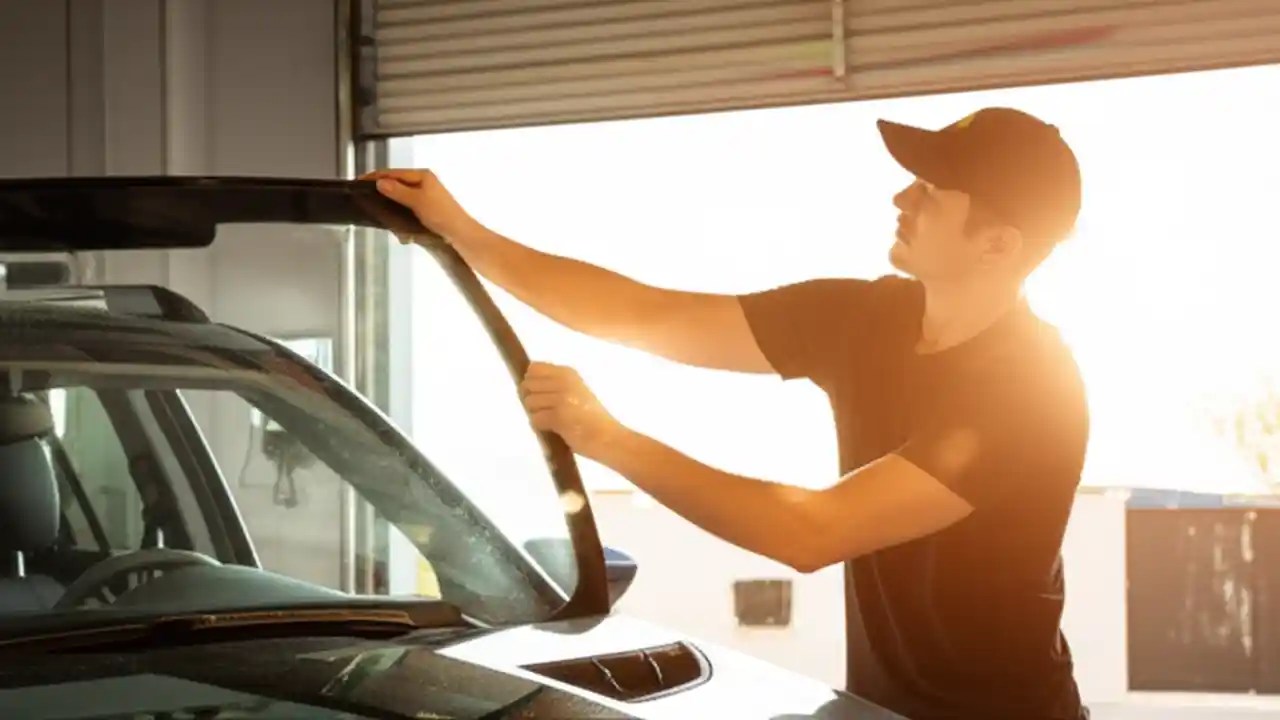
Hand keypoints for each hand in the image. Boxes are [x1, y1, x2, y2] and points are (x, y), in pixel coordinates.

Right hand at [361, 168, 481, 241]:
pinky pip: (408, 210)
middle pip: (395, 184)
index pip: (392, 172)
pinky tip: (402, 232)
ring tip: (385, 218)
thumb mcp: (417, 201)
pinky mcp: (427, 209)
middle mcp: (424, 183)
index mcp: (422, 175)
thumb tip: (380, 183)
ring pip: (400, 199)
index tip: (359, 182)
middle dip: (383, 194)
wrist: (461, 234)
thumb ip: (398, 191)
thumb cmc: (443, 215)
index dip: (374, 177)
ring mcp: (426, 196)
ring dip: (393, 209)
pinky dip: (402, 219)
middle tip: (367, 201)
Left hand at [519, 362, 624, 463]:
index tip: (540, 394)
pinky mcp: (558, 417)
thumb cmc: (592, 417)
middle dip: (531, 399)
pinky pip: (535, 419)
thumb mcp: (576, 390)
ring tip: (551, 421)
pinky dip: (540, 426)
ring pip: (529, 402)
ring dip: (536, 414)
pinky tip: (553, 429)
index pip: (534, 368)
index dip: (532, 382)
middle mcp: (564, 382)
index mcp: (568, 373)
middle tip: (544, 410)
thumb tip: (525, 386)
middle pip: (527, 385)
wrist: (608, 437)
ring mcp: (561, 399)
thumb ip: (555, 384)